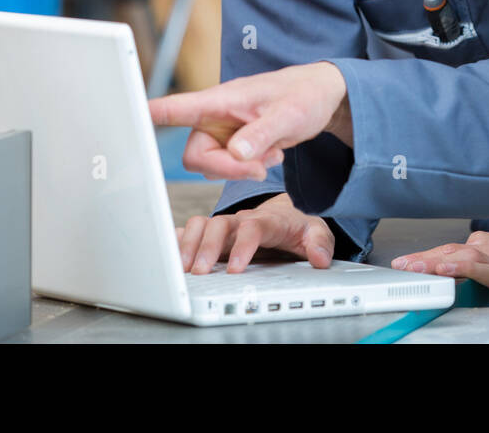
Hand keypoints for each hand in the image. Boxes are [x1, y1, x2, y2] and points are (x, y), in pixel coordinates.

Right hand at [148, 62, 352, 180]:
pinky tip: (269, 155)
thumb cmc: (304, 94)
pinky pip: (226, 167)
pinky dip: (247, 168)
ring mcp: (221, 131)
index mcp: (219, 101)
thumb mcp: (288, 116)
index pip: (175, 109)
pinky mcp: (230, 143)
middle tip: (260, 166)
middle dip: (226, 169)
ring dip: (240, 169)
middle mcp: (213, 116)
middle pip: (195, 156)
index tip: (123, 120)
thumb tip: (235, 154)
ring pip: (210, 166)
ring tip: (270, 154)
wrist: (320, 97)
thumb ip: (261, 134)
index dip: (148, 117)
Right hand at [176, 194, 334, 273]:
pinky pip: (192, 230)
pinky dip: (179, 239)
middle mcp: (244, 219)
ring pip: (203, 225)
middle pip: (221, 224)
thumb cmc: (298, 228)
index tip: (236, 270)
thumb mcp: (316, 233)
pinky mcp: (215, 233)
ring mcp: (227, 225)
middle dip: (208, 247)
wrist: (286, 217)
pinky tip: (168, 252)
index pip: (254, 227)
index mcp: (269, 220)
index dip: (243, 246)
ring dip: (190, 244)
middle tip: (200, 271)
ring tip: (181, 267)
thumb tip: (320, 258)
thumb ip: (320, 244)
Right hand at [391, 231, 488, 343]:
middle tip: (406, 266)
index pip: (488, 270)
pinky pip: (476, 241)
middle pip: (469, 253)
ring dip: (438, 253)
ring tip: (413, 262)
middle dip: (434, 258)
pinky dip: (456, 247)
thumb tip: (468, 331)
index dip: (463, 267)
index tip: (440, 269)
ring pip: (467, 245)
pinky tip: (441, 256)